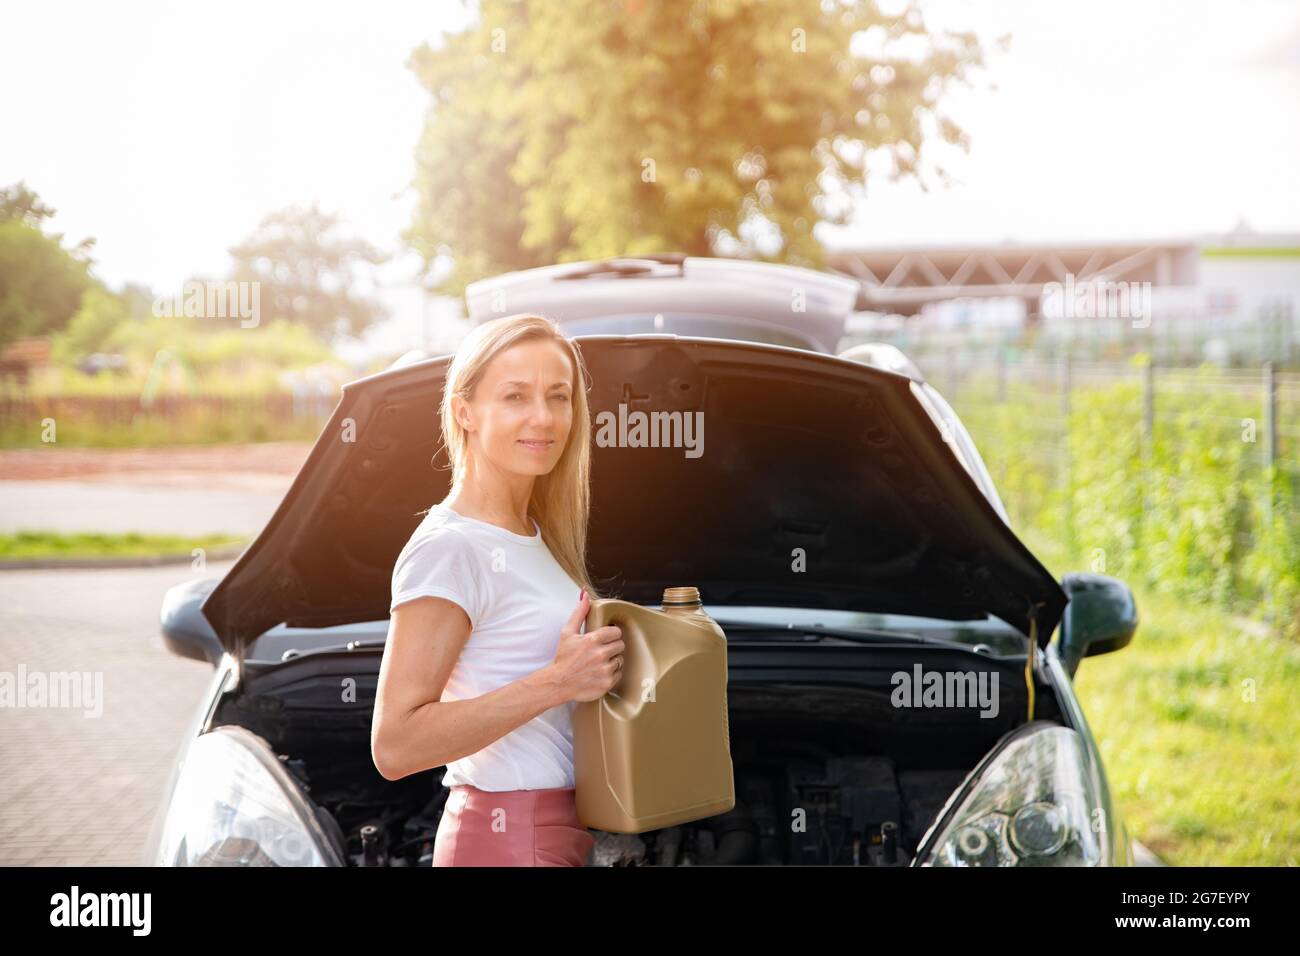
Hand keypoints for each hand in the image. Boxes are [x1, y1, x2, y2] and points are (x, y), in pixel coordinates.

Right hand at [548, 589, 624, 703]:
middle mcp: (600, 654)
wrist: (559, 683)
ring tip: (600, 662)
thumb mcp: (567, 632)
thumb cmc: (563, 657)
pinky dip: (612, 673)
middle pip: (620, 645)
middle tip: (602, 650)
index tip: (605, 638)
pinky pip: (619, 673)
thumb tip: (585, 595)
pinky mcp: (607, 683)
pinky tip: (600, 672)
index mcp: (592, 640)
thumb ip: (579, 613)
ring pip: (620, 659)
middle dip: (612, 647)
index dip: (611, 635)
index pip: (616, 632)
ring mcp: (604, 670)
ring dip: (612, 660)